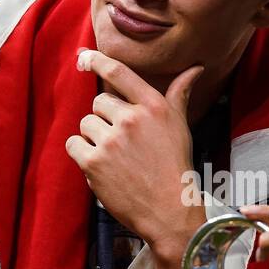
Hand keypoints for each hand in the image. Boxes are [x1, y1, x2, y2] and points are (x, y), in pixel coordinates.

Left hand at [65, 49, 206, 256]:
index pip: (119, 72)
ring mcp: (111, 141)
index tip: (83, 57)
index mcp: (153, 106)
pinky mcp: (94, 163)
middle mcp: (132, 119)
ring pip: (86, 124)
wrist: (170, 211)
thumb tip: (195, 69)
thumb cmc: (176, 167)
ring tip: (115, 157)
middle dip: (106, 119)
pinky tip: (101, 166)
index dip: (96, 60)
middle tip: (123, 143)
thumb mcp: (180, 127)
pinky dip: (82, 154)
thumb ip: (179, 95)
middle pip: (99, 102)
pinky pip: (74, 145)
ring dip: (94, 138)